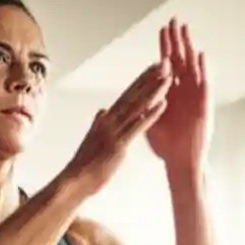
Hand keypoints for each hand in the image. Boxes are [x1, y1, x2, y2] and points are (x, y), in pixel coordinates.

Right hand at [61, 60, 172, 195]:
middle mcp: (109, 120)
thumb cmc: (84, 164)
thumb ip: (98, 123)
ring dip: (154, 91)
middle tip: (165, 63)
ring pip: (137, 106)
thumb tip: (102, 111)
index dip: (141, 80)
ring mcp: (114, 132)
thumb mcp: (91, 138)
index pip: (126, 94)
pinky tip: (163, 104)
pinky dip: (151, 114)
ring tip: (169, 78)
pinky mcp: (119, 145)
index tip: (152, 67)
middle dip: (150, 78)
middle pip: (133, 95)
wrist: (75, 181)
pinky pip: (137, 127)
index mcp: (105, 119)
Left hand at [145, 19, 211, 170]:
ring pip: (192, 67)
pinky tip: (201, 54)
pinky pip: (204, 84)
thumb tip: (131, 95)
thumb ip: (144, 105)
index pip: (167, 65)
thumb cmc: (166, 145)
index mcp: (170, 94)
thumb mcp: (150, 121)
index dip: (165, 47)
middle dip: (177, 41)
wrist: (181, 162)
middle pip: (180, 61)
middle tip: (175, 20)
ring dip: (189, 48)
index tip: (162, 29)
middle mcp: (184, 92)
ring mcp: (194, 97)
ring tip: (186, 30)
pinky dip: (203, 69)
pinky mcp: (203, 106)